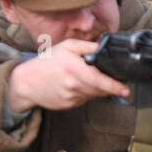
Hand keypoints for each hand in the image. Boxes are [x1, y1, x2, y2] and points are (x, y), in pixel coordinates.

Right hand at [6, 38, 129, 112]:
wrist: (26, 82)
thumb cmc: (46, 62)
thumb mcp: (66, 47)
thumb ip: (87, 46)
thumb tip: (105, 47)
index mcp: (74, 68)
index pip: (101, 81)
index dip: (116, 87)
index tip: (126, 90)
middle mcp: (73, 84)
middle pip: (100, 90)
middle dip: (107, 85)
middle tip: (108, 78)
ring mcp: (71, 97)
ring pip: (93, 95)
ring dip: (95, 88)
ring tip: (84, 78)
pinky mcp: (68, 105)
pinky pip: (84, 100)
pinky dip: (85, 93)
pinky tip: (75, 85)